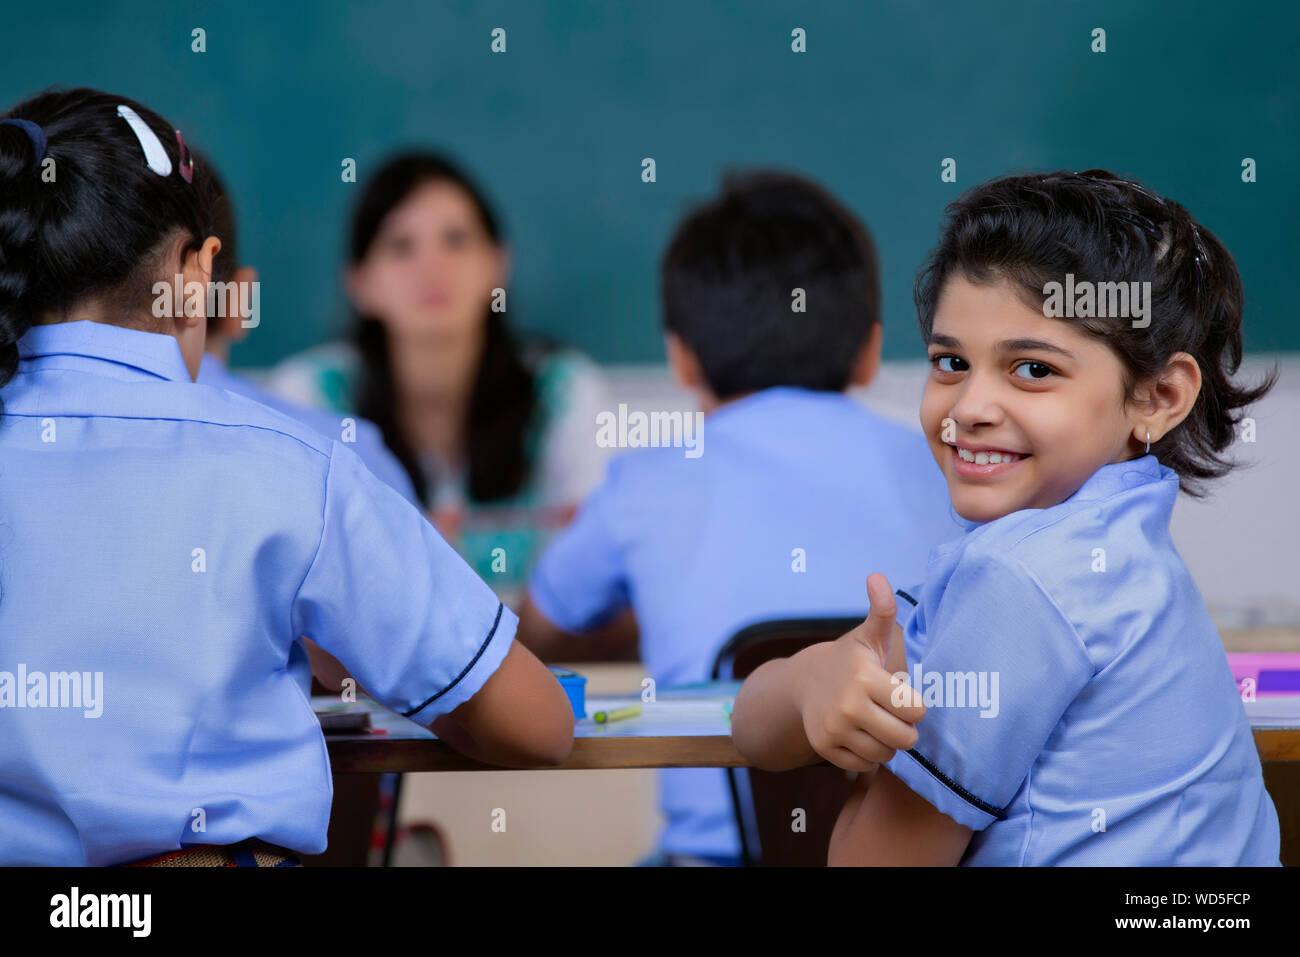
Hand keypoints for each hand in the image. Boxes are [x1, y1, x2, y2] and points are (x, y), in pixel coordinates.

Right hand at [793, 573, 923, 771]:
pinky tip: (860, 735)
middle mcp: (848, 705)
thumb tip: (877, 576)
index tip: (900, 694)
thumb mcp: (868, 636)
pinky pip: (865, 765)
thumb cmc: (848, 659)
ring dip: (886, 743)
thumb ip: (882, 610)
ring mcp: (834, 728)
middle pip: (905, 738)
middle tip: (891, 714)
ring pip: (886, 755)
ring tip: (876, 723)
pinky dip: (868, 755)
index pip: (916, 711)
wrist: (804, 682)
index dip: (913, 705)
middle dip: (904, 728)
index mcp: (865, 677)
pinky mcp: (825, 748)